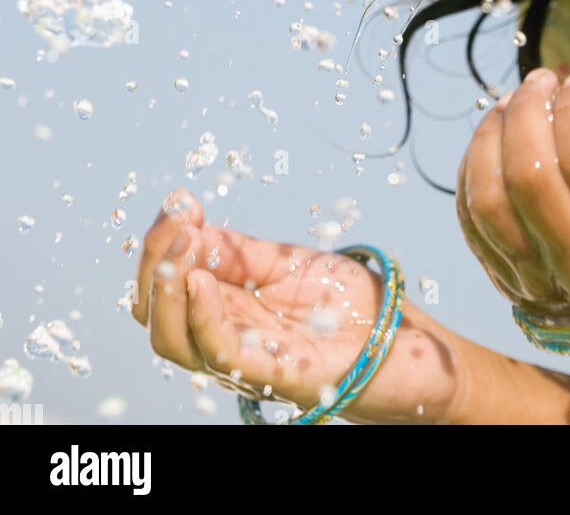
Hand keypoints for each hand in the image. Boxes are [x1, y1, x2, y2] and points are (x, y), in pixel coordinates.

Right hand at [133, 189, 458, 423]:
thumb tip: (189, 225)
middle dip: (153, 264)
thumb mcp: (290, 264)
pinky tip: (201, 282)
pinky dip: (204, 318)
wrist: (410, 342)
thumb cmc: (353, 307)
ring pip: (176, 342)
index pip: (166, 287)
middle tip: (175, 221)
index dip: (161, 244)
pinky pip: (225, 354)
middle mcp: (230, 340)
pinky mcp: (285, 376)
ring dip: (168, 290)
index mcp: (228, 311)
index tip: (179, 201)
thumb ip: (239, 252)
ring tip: (183, 247)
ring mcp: (252, 363)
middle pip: (156, 317)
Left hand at [456, 69, 569, 318]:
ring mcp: (539, 281)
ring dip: (492, 136)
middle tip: (542, 81)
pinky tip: (494, 136)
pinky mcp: (507, 280)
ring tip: (511, 102)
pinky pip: (471, 219)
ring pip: (489, 199)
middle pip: (530, 176)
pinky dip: (473, 167)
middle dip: (529, 111)